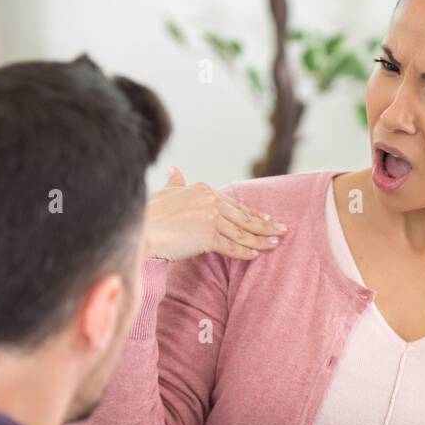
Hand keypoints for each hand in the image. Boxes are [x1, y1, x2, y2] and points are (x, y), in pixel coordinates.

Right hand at [144, 166, 287, 261]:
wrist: (141, 228)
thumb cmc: (150, 213)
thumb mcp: (166, 192)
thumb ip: (175, 182)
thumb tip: (176, 170)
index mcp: (205, 190)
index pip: (235, 205)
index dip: (253, 213)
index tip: (267, 219)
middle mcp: (211, 202)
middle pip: (244, 217)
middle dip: (266, 225)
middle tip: (283, 230)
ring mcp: (211, 219)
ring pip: (242, 233)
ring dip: (261, 240)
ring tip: (276, 244)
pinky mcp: (207, 237)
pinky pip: (232, 246)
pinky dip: (246, 252)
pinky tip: (257, 255)